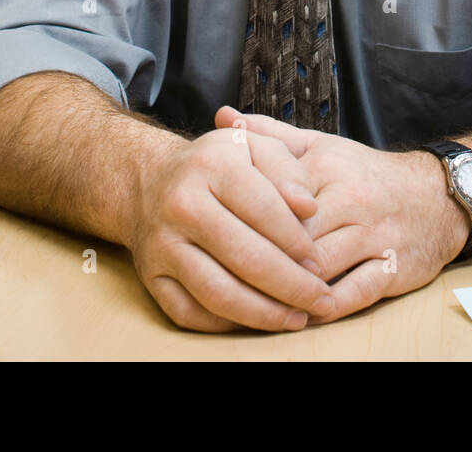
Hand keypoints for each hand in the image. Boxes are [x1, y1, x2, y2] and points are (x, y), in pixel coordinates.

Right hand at [129, 124, 336, 331]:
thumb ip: (287, 170)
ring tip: (297, 318)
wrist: (150, 179)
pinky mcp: (151, 276)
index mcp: (212, 166)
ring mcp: (162, 244)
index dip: (297, 242)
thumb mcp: (253, 146)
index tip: (319, 262)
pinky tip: (257, 321)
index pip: (264, 210)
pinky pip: (191, 313)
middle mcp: (182, 205)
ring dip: (265, 314)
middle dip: (292, 286)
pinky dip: (228, 325)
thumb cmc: (216, 165)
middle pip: (245, 258)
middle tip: (321, 299)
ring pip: (219, 293)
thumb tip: (309, 208)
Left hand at [215, 106, 469, 322]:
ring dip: (288, 287)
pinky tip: (301, 314)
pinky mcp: (392, 268)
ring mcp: (373, 236)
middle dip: (261, 257)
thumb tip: (222, 118)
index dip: (242, 217)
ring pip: (320, 267)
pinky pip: (355, 293)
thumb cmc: (365, 173)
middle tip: (224, 275)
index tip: (211, 232)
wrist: (436, 195)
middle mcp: (350, 200)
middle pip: (294, 235)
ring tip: (254, 300)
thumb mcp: (320, 145)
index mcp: (326, 167)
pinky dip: (326, 307)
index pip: (274, 196)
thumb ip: (270, 135)